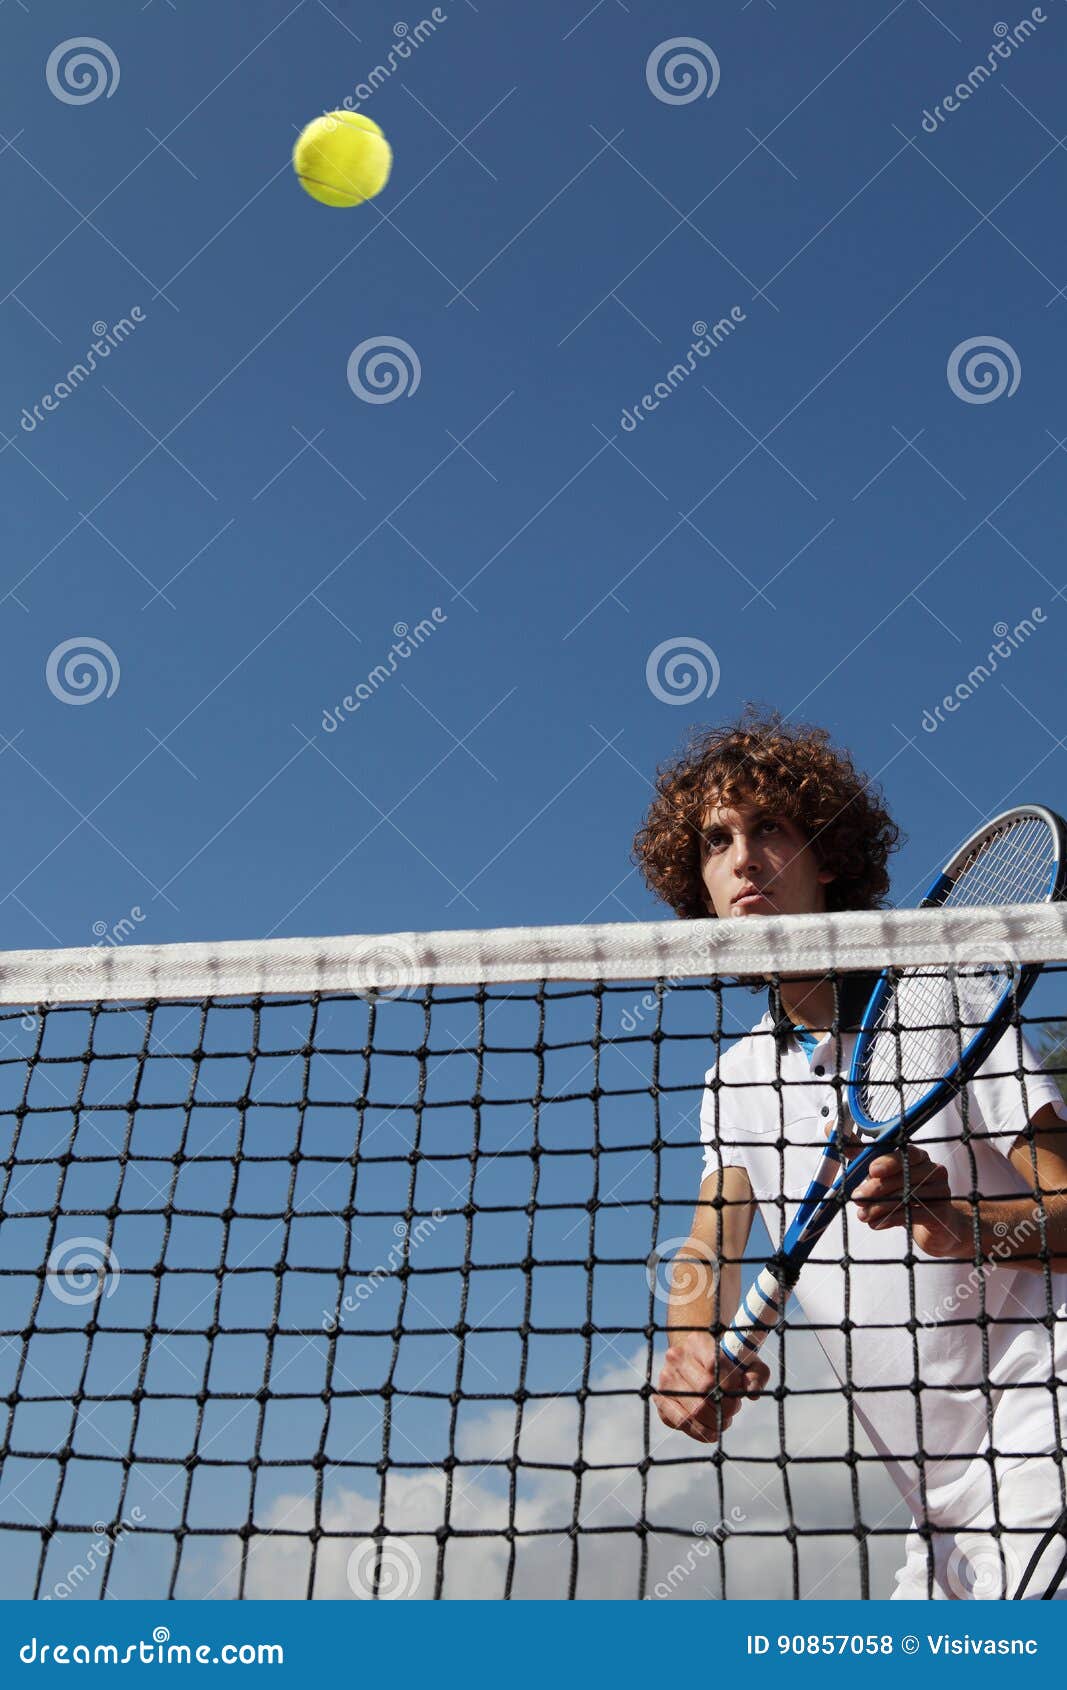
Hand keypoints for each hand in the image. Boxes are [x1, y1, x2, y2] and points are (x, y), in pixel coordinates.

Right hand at [654, 1331, 769, 1442]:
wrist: (696, 1362)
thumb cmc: (726, 1363)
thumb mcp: (746, 1361)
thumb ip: (757, 1373)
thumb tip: (751, 1392)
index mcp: (696, 1341)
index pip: (714, 1364)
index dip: (731, 1384)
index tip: (740, 1393)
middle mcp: (676, 1357)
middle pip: (704, 1389)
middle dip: (726, 1405)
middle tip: (734, 1409)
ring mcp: (666, 1378)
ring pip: (694, 1409)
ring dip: (715, 1421)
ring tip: (724, 1420)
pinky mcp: (661, 1399)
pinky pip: (682, 1422)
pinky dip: (701, 1432)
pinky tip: (712, 1432)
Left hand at [850, 1140, 970, 1258]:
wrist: (934, 1227)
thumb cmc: (903, 1194)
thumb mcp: (879, 1174)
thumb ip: (858, 1154)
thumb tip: (831, 1127)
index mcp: (918, 1156)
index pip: (907, 1152)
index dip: (889, 1161)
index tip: (871, 1170)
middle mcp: (933, 1170)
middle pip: (904, 1176)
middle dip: (876, 1188)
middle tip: (856, 1198)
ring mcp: (941, 1191)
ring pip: (906, 1196)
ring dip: (879, 1207)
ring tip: (862, 1215)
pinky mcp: (941, 1213)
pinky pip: (913, 1213)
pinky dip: (890, 1219)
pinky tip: (876, 1223)